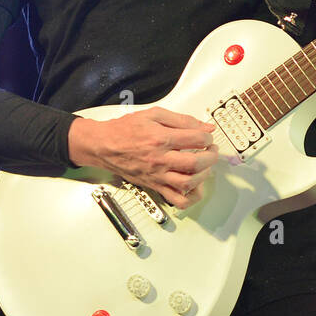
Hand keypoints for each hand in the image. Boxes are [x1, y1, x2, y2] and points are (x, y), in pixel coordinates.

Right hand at [68, 107, 218, 207]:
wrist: (103, 146)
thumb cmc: (125, 130)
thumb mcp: (153, 115)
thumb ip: (182, 120)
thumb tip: (205, 126)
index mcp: (160, 138)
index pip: (196, 139)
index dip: (208, 136)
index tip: (207, 135)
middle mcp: (159, 159)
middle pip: (195, 163)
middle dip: (211, 156)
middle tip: (211, 150)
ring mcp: (157, 175)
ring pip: (188, 183)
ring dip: (204, 174)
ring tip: (205, 166)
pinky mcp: (154, 186)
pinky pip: (177, 200)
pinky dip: (191, 196)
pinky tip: (194, 185)